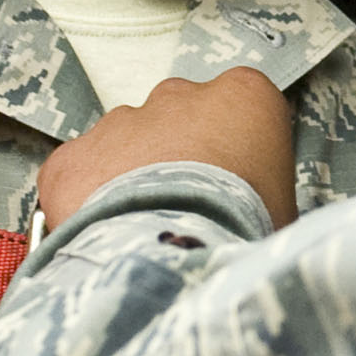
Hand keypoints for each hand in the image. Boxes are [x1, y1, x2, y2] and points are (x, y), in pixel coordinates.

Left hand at [36, 69, 295, 230]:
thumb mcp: (283, 213)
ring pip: (125, 144)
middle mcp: (179, 96)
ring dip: (131, 179)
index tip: (235, 184)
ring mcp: (119, 122)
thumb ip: (267, 193)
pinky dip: (86, 201)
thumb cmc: (243, 238)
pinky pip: (79, 175)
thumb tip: (263, 220)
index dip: (237, 149)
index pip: (243, 107)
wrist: (170, 259)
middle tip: (187, 209)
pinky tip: (103, 237)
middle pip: (179, 118)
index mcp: (244, 98)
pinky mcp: (72, 158)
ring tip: (143, 230)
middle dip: (179, 156)